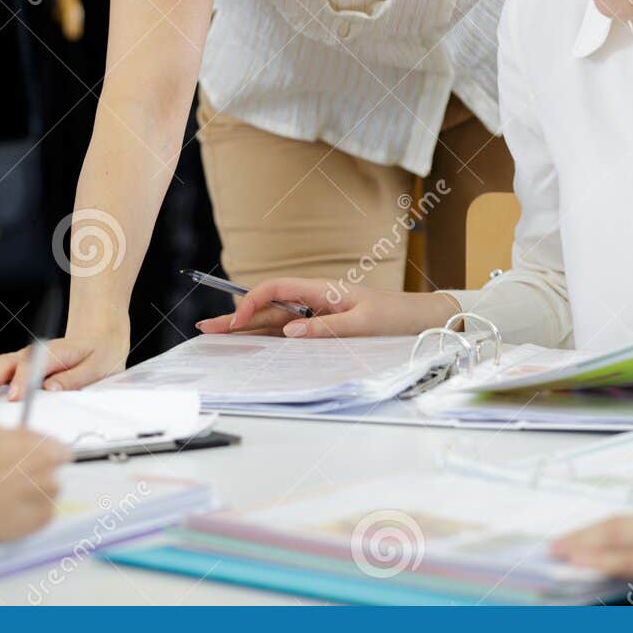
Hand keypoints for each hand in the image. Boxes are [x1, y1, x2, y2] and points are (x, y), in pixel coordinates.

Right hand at [0, 328, 129, 399]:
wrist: (99, 333)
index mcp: (54, 355)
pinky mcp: (13, 365)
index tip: (13, 396)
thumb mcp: (99, 366)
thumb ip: (76, 378)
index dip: (22, 381)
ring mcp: (19, 359)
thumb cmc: (100, 351)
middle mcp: (32, 355)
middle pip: (4, 365)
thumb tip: (52, 389)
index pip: (33, 368)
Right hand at [194, 277, 455, 337]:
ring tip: (219, 335)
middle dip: (238, 316)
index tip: (238, 321)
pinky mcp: (325, 328)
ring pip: (276, 320)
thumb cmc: (398, 317)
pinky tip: (251, 343)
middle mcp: (316, 300)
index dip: (252, 302)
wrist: (425, 320)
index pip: (276, 289)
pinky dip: (269, 337)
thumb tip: (289, 332)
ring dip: (248, 328)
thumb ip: (327, 329)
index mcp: (323, 290)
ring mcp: (318, 315)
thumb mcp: (365, 324)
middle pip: (269, 307)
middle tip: (207, 328)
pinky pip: (291, 331)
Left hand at [553, 503, 632, 603]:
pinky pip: (629, 559)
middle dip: (588, 533)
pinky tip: (579, 561)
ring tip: (557, 550)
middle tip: (560, 542)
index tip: (591, 533)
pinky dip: (600, 558)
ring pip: (616, 537)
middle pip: (621, 524)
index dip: (612, 527)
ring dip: (584, 544)